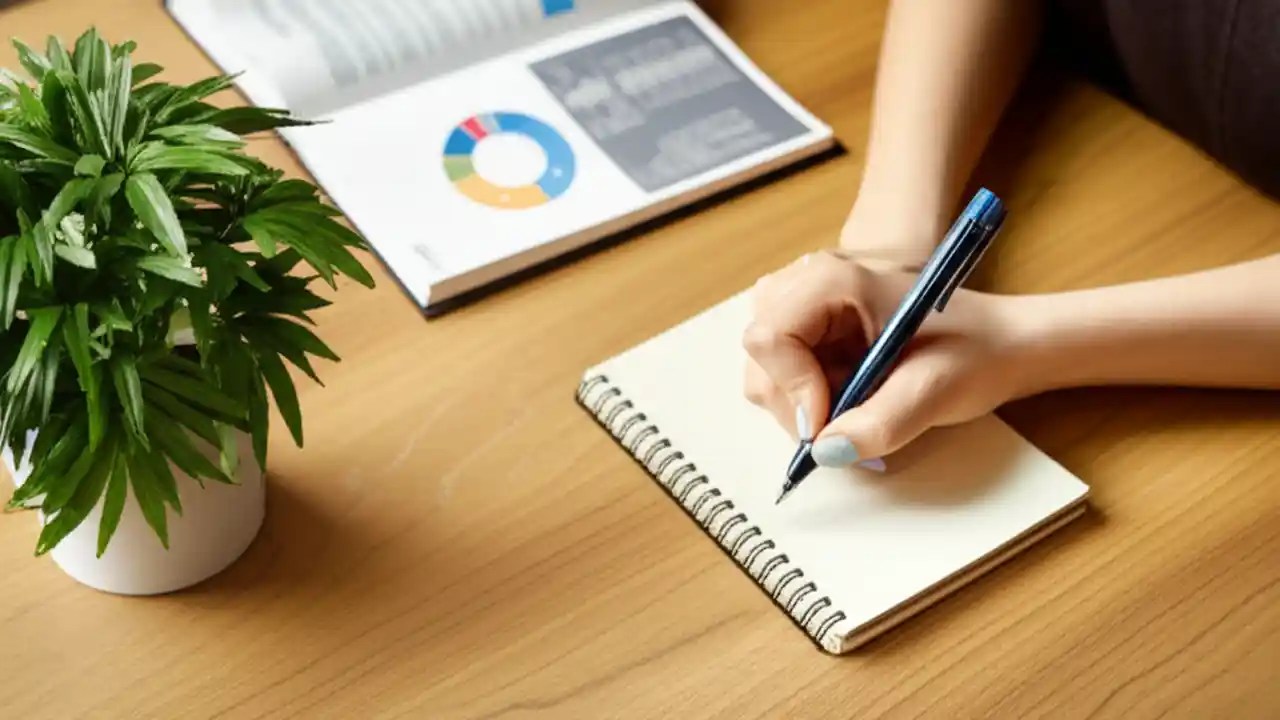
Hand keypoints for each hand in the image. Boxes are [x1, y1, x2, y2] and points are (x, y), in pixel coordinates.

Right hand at [742, 250, 1027, 469]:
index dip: (792, 388)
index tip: (829, 425)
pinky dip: (808, 405)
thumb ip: (882, 423)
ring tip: (858, 409)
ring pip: (765, 372)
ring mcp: (803, 310)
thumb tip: (826, 452)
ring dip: (802, 407)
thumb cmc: (975, 352)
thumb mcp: (935, 390)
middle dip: (796, 404)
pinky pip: (781, 379)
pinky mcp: (808, 335)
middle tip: (847, 426)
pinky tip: (851, 402)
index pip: (770, 337)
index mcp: (834, 281)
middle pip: (760, 357)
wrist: (1000, 344)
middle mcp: (807, 286)